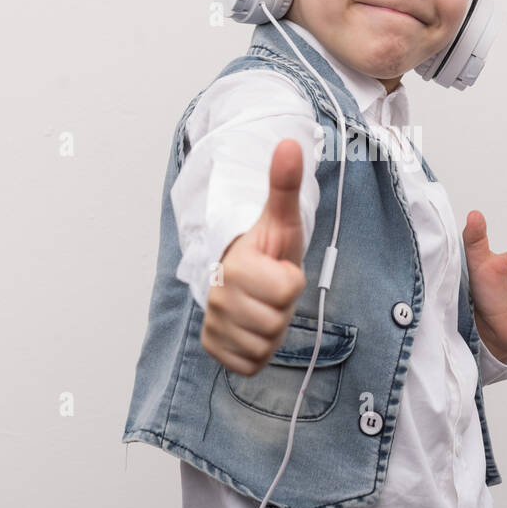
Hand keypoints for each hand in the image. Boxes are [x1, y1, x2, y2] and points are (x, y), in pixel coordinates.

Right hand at [200, 139, 307, 375]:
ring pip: (264, 345)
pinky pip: (250, 363)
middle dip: (282, 308)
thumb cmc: (266, 247)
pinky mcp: (215, 349)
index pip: (287, 291)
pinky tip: (253, 328)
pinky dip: (258, 351)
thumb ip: (284, 183)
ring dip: (271, 330)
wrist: (239, 272)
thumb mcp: (281, 217)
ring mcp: (215, 325)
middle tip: (273, 291)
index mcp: (235, 265)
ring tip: (265, 307)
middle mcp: (218, 297)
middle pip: (275, 322)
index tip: (279, 269)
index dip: (291, 281)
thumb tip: (289, 144)